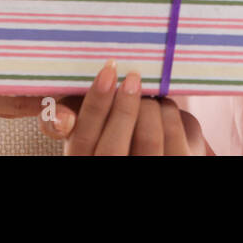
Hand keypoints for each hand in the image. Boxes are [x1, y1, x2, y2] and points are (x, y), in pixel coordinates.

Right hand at [50, 61, 202, 154]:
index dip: (93, 106)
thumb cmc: (110, 125)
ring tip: (147, 94)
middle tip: (132, 77)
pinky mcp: (178, 163)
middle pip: (112, 148)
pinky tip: (163, 107)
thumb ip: (64, 113)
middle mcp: (112, 170)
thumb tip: (64, 118)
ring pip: (147, 138)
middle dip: (124, 106)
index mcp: (83, 160)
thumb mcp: (83, 122)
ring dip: (149, 106)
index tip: (107, 72)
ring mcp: (147, 169)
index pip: (82, 140)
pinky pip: (174, 134)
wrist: (148, 145)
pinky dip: (169, 111)